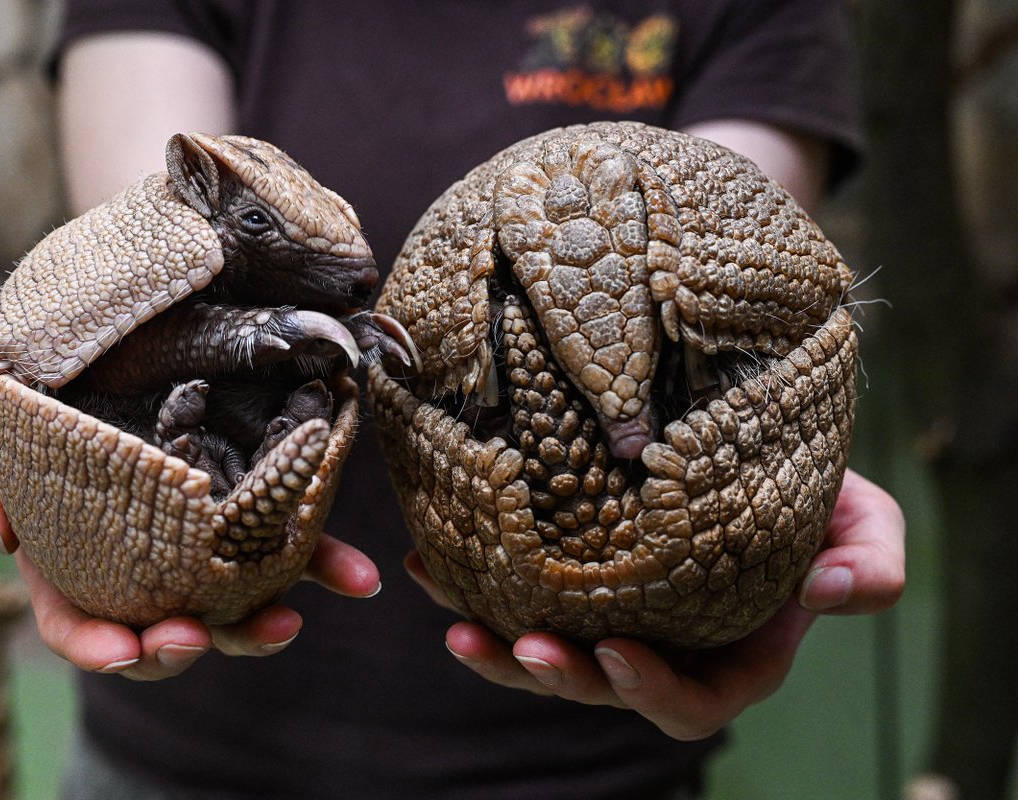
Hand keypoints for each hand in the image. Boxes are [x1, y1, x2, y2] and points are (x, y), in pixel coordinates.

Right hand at [0, 407, 380, 679]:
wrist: (127, 312)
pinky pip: (296, 539)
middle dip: (182, 645)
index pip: (79, 618)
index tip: (126, 648)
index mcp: (77, 551)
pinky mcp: (259, 496)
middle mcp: (146, 554)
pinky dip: (328, 565)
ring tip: (287, 622)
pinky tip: (359, 577)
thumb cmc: (52, 371)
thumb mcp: (0, 416)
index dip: (97, 645)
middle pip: (161, 624)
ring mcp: (206, 531)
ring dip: (260, 623)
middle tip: (199, 633)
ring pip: (233, 598)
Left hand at [407, 469, 904, 739]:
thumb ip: (870, 567)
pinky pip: (513, 592)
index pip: (690, 703)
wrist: (760, 440)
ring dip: (498, 645)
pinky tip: (431, 562)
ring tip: (455, 617)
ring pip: (546, 650)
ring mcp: (610, 609)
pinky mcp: (568, 570)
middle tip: (519, 644)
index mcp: (730, 653)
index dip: (651, 691)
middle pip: (601, 686)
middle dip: (557, 676)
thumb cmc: (819, 492)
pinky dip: (470, 584)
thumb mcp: (867, 524)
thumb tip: (829, 596)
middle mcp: (662, 642)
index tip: (620, 651)